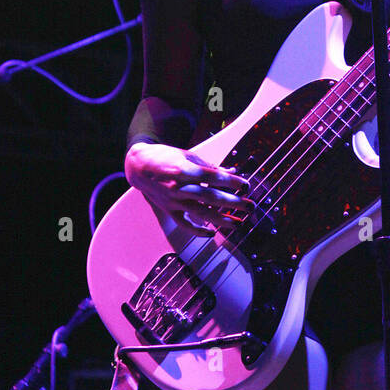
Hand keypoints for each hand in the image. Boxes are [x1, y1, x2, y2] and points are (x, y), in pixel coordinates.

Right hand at [124, 143, 254, 231]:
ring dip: (222, 220)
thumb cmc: (165, 157)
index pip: (213, 178)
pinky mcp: (169, 210)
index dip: (231, 182)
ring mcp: (174, 201)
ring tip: (239, 223)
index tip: (246, 185)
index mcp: (185, 170)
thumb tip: (232, 173)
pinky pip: (184, 224)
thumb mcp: (188, 156)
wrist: (138, 166)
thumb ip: (209, 167)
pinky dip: (197, 231)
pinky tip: (211, 233)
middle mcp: (179, 187)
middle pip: (211, 197)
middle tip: (250, 206)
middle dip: (233, 203)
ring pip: (201, 213)